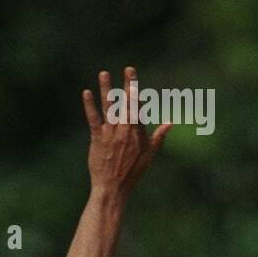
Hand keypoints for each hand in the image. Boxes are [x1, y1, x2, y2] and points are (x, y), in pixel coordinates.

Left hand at [83, 66, 168, 197]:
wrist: (112, 188)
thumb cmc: (132, 173)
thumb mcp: (149, 155)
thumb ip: (159, 136)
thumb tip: (170, 123)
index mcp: (137, 133)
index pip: (139, 108)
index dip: (138, 95)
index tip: (137, 81)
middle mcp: (124, 130)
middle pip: (126, 103)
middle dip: (128, 85)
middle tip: (129, 68)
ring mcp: (110, 134)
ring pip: (109, 107)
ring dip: (106, 89)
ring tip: (104, 73)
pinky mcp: (97, 138)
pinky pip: (93, 119)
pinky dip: (89, 106)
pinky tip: (87, 93)